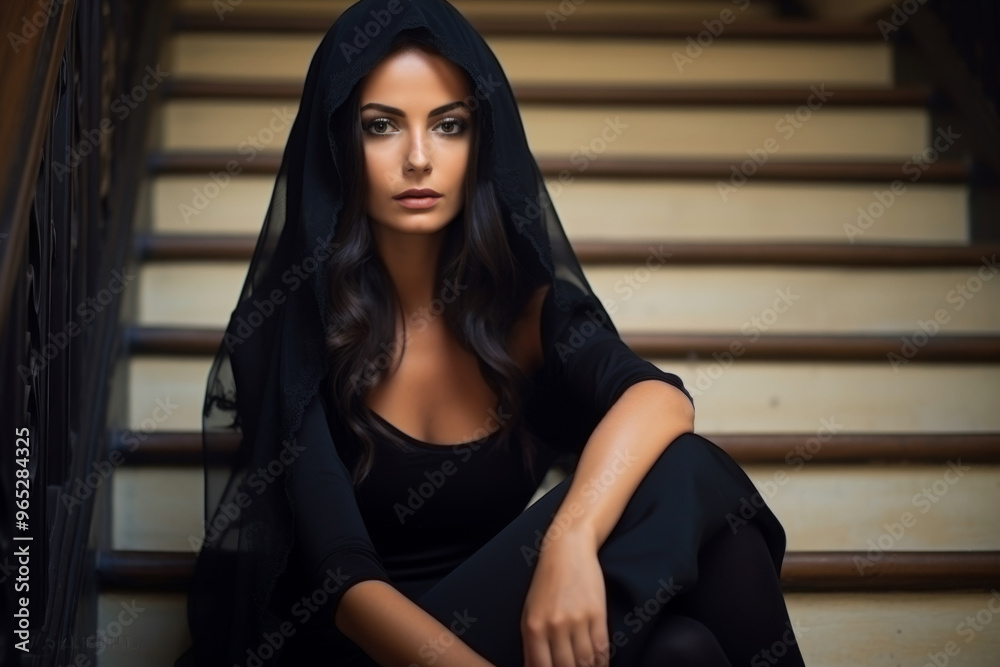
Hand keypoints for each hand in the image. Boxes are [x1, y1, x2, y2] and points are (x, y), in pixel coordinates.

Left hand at [521, 526, 610, 666]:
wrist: (567, 550)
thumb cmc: (545, 584)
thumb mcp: (530, 613)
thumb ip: (531, 646)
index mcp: (533, 627)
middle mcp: (554, 625)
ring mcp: (577, 619)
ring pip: (586, 661)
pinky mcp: (597, 613)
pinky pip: (602, 648)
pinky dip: (603, 662)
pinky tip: (600, 665)